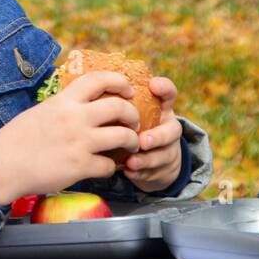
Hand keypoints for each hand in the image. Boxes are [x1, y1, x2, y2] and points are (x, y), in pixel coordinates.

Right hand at [0, 70, 141, 204]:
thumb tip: (84, 104)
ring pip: (123, 136)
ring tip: (129, 146)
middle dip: (133, 115)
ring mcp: (79, 142)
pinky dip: (110, 168)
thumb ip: (64, 106)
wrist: (0, 165)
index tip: (128, 90)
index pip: (98, 79)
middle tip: (132, 123)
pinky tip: (102, 168)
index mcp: (63, 101)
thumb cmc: (17, 139)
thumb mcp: (41, 111)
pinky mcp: (80, 166)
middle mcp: (74, 118)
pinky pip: (109, 165)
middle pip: (120, 107)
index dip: (119, 81)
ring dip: (132, 141)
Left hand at [123, 76, 183, 191]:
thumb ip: (113, 101)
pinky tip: (129, 172)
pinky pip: (155, 172)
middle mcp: (166, 126)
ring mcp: (167, 148)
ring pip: (165, 154)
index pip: (168, 93)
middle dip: (158, 136)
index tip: (153, 85)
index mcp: (157, 108)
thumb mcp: (123, 112)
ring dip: (147, 159)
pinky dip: (141, 173)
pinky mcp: (163, 168)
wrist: (145, 159)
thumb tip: (85, 90)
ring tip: (132, 162)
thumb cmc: (124, 127)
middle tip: (142, 141)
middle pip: (173, 129)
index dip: (164, 87)